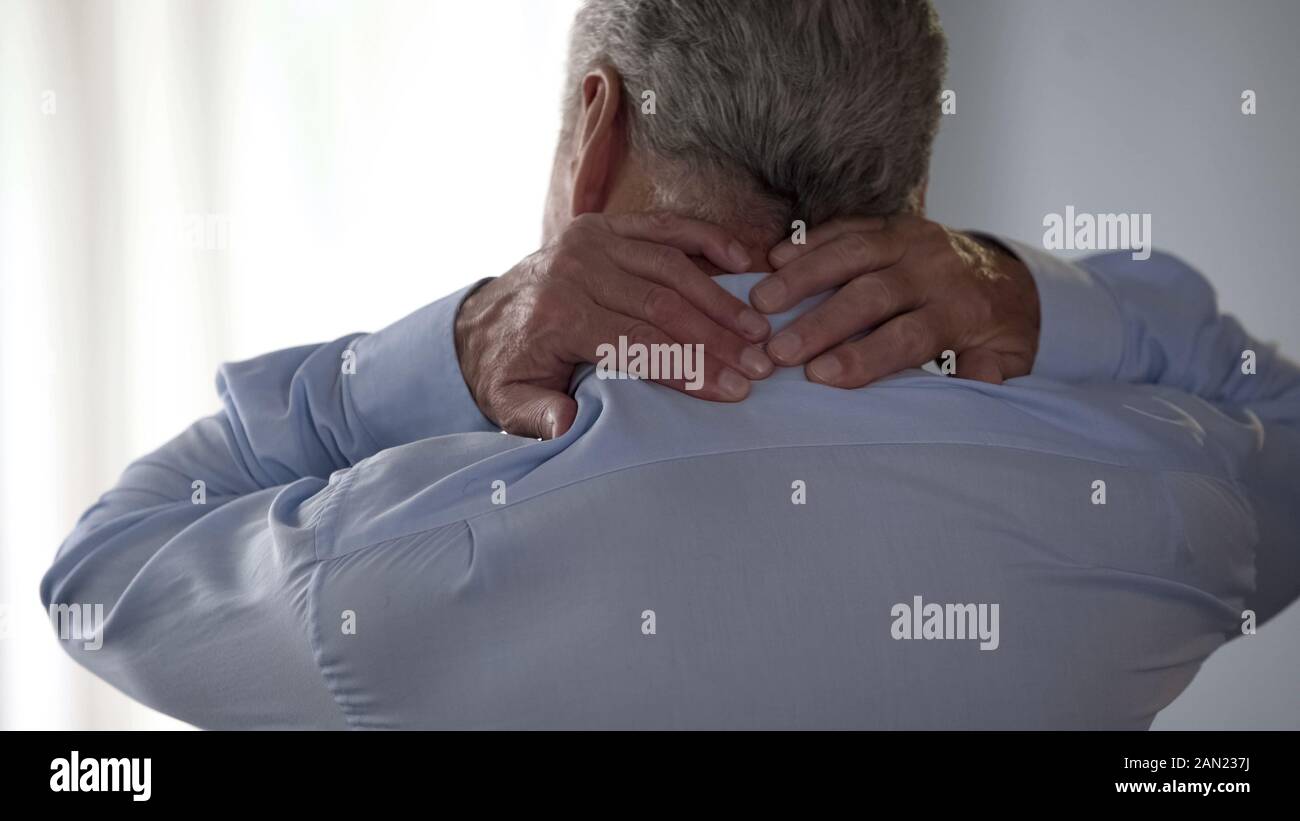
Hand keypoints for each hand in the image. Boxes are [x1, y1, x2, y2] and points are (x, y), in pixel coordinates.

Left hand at [455, 212, 774, 438]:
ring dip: (720, 299)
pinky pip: (664, 227)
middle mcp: (577, 271)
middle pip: (662, 305)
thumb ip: (534, 416)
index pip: (638, 344)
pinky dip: (706, 239)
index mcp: (559, 316)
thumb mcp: (507, 402)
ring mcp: (592, 242)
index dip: (690, 368)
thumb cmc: (507, 368)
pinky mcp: (605, 225)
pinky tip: (744, 261)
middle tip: (761, 365)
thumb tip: (566, 424)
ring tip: (759, 330)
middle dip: (717, 339)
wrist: (482, 320)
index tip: (733, 390)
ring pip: (671, 267)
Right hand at [752, 215, 1039, 386]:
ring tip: (761, 301)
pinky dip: (809, 241)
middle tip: (778, 349)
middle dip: (821, 323)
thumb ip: (987, 371)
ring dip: (802, 276)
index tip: (820, 377)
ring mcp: (910, 240)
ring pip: (851, 253)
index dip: (862, 356)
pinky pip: (847, 227)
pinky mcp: (891, 225)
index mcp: (959, 310)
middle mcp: (933, 270)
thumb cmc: (994, 332)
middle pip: (871, 295)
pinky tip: (774, 259)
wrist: (1009, 279)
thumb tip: (979, 379)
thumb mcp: (1007, 360)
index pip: (906, 335)